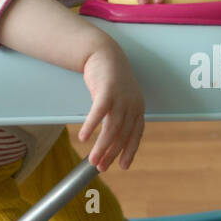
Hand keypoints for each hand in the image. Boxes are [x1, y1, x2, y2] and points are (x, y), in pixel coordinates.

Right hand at [76, 41, 144, 170]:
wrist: (104, 54)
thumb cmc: (109, 80)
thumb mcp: (119, 100)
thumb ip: (118, 117)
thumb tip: (110, 140)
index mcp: (138, 108)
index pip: (136, 135)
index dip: (130, 151)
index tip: (123, 166)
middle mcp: (132, 104)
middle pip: (122, 135)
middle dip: (112, 153)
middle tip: (101, 167)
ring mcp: (121, 98)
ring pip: (112, 128)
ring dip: (102, 146)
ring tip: (92, 160)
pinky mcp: (106, 91)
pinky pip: (99, 113)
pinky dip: (91, 126)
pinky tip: (83, 137)